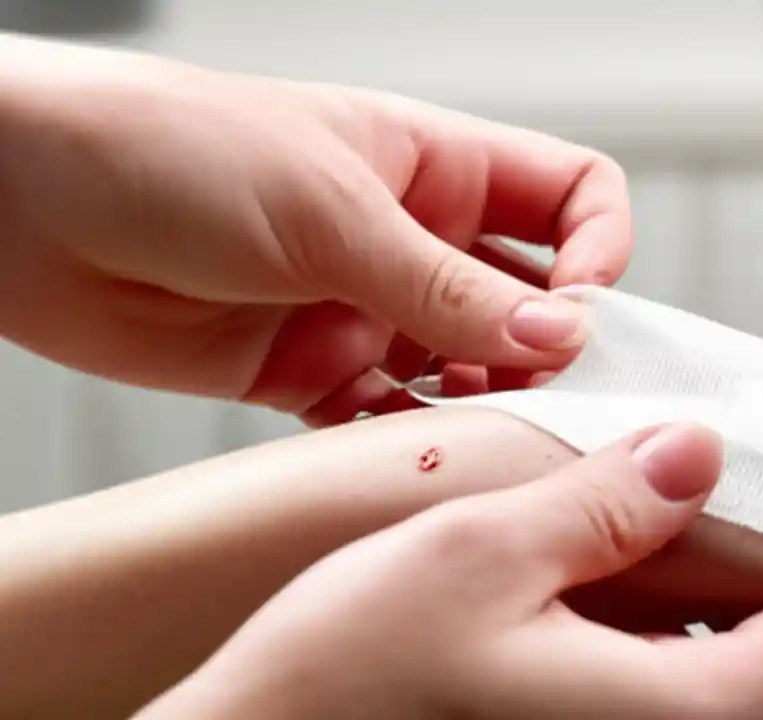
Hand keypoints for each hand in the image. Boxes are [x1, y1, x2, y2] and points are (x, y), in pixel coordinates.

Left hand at [0, 36, 627, 424]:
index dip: (597, 249)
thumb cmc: (168, 147)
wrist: (23, 203)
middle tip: (551, 392)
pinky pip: (388, 418)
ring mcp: (364, 306)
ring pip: (466, 367)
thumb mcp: (330, 209)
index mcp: (432, 165)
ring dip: (483, 400)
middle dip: (551, 345)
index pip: (569, 195)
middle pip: (530, 296)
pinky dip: (406, 440)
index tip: (581, 309)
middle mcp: (411, 238)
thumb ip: (447, 286)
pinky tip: (402, 449)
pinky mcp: (310, 371)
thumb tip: (560, 335)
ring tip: (474, 424)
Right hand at [137, 424, 762, 719]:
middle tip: (653, 508)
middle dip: (730, 587)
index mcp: (673, 717)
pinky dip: (619, 652)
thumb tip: (702, 452)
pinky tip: (549, 604)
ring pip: (696, 687)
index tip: (745, 506)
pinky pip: (633, 705)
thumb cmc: (347, 678)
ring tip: (590, 548)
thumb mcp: (482, 552)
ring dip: (668, 617)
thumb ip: (609, 503)